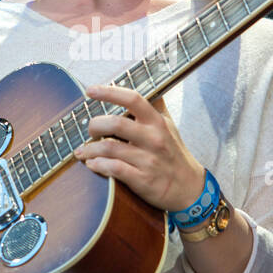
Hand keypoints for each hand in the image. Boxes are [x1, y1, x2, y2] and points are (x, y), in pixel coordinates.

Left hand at [73, 84, 206, 212]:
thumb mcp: (169, 126)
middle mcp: (153, 139)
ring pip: (110, 148)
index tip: (90, 90)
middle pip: (116, 124)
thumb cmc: (174, 154)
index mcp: (157, 122)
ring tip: (83, 151)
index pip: (133, 99)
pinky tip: (93, 164)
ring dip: (90, 149)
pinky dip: (98, 165)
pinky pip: (114, 169)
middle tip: (90, 131)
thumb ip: (157, 106)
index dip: (109, 92)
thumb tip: (149, 85)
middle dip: (94, 125)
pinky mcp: (142, 179)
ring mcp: (148, 160)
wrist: (189, 188)